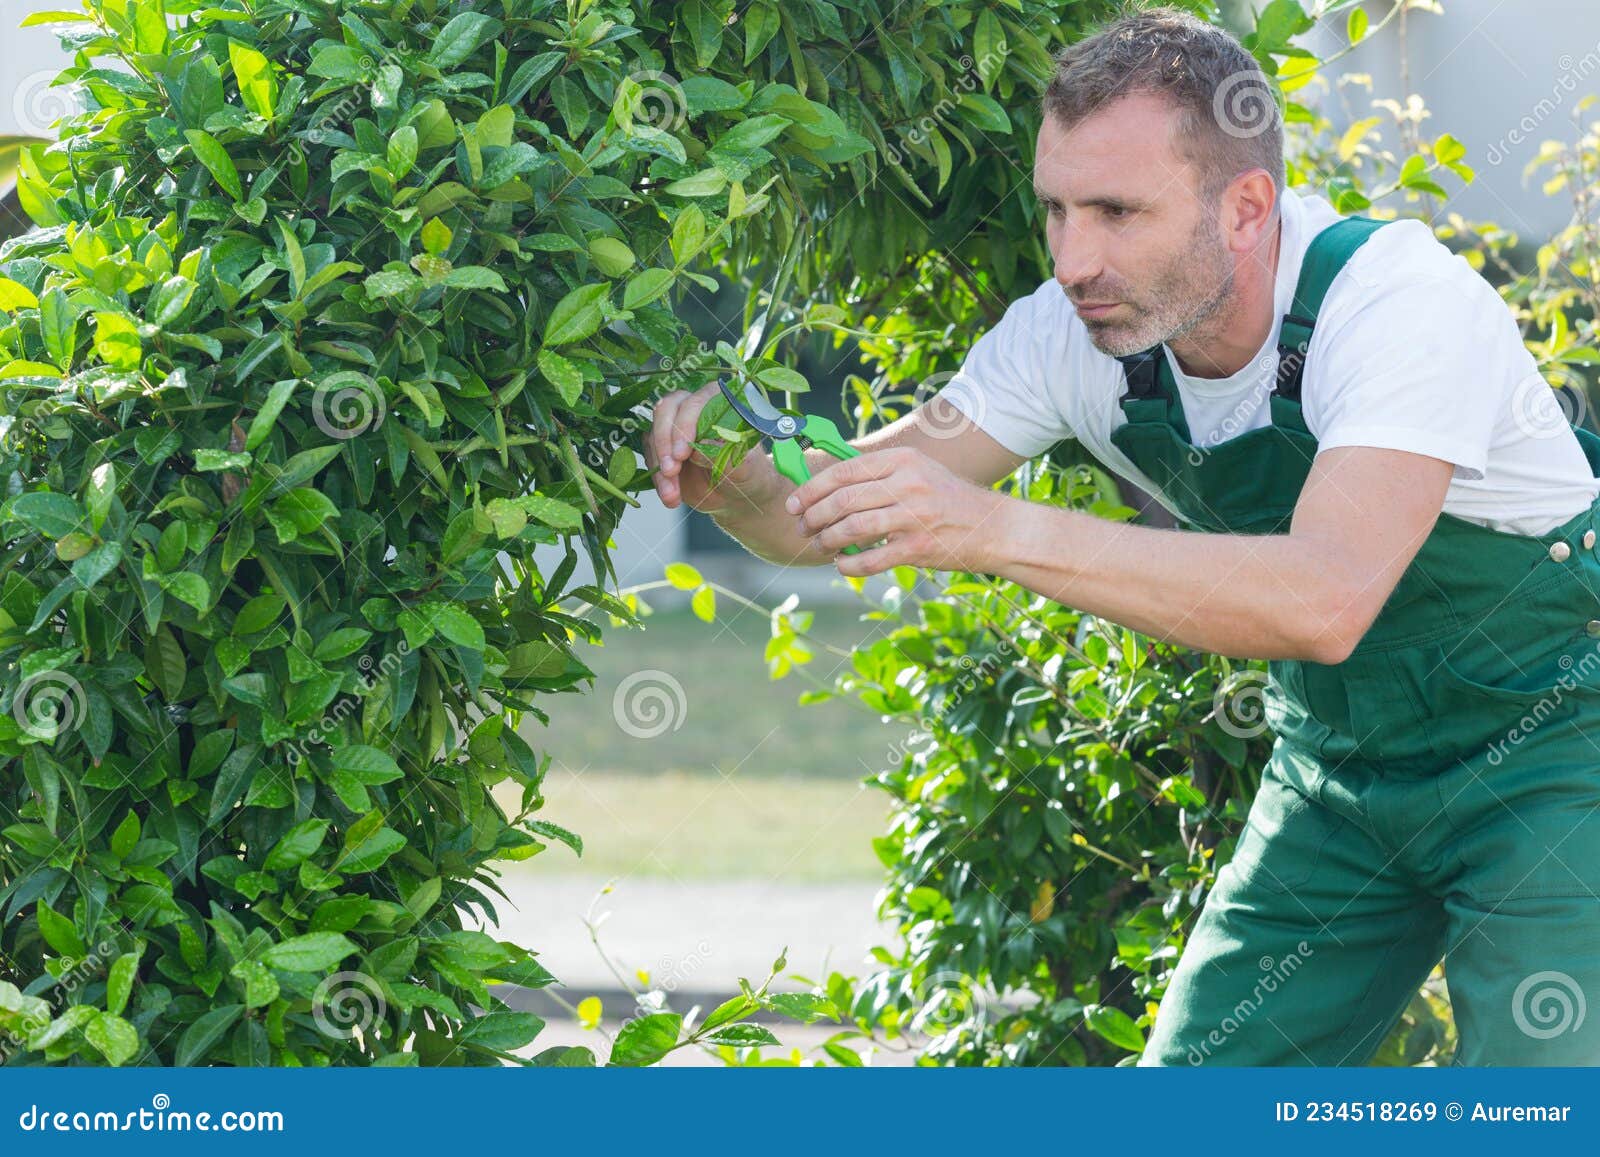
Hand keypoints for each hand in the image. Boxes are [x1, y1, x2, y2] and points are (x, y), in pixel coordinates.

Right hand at [645, 381, 775, 513]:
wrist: (737, 494)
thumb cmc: (747, 473)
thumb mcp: (743, 468)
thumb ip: (723, 456)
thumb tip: (699, 448)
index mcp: (720, 403)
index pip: (696, 402)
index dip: (685, 425)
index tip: (682, 453)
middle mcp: (694, 408)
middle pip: (667, 411)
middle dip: (665, 442)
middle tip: (671, 470)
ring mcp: (675, 427)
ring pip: (654, 436)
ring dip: (660, 466)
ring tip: (673, 494)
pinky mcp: (662, 446)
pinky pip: (651, 457)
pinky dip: (658, 478)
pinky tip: (671, 496)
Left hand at [785, 446, 1006, 575]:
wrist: (993, 527)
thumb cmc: (948, 500)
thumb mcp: (918, 471)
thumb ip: (879, 474)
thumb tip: (828, 483)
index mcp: (902, 460)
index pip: (844, 471)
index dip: (811, 488)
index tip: (794, 503)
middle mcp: (907, 483)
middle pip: (843, 499)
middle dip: (813, 516)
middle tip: (802, 527)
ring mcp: (913, 516)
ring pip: (852, 527)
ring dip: (827, 540)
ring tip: (818, 546)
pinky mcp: (918, 548)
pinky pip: (871, 558)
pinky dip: (849, 564)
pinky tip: (841, 564)